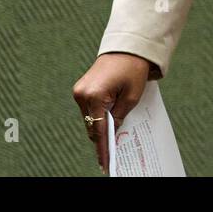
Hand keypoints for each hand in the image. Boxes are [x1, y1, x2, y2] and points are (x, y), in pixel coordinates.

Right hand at [72, 53, 152, 171]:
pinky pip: (89, 109)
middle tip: (111, 154)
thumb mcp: (132, 96)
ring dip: (100, 125)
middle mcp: (82, 94)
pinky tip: (108, 122)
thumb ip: (119, 116)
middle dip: (102, 137)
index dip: (103, 148)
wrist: (126, 48)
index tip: (105, 163)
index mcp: (95, 96)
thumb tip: (112, 132)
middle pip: (92, 126)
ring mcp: (79, 91)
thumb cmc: (132, 70)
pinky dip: (98, 115)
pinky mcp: (81, 88)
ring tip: (111, 138)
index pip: (98, 129)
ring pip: (90, 118)